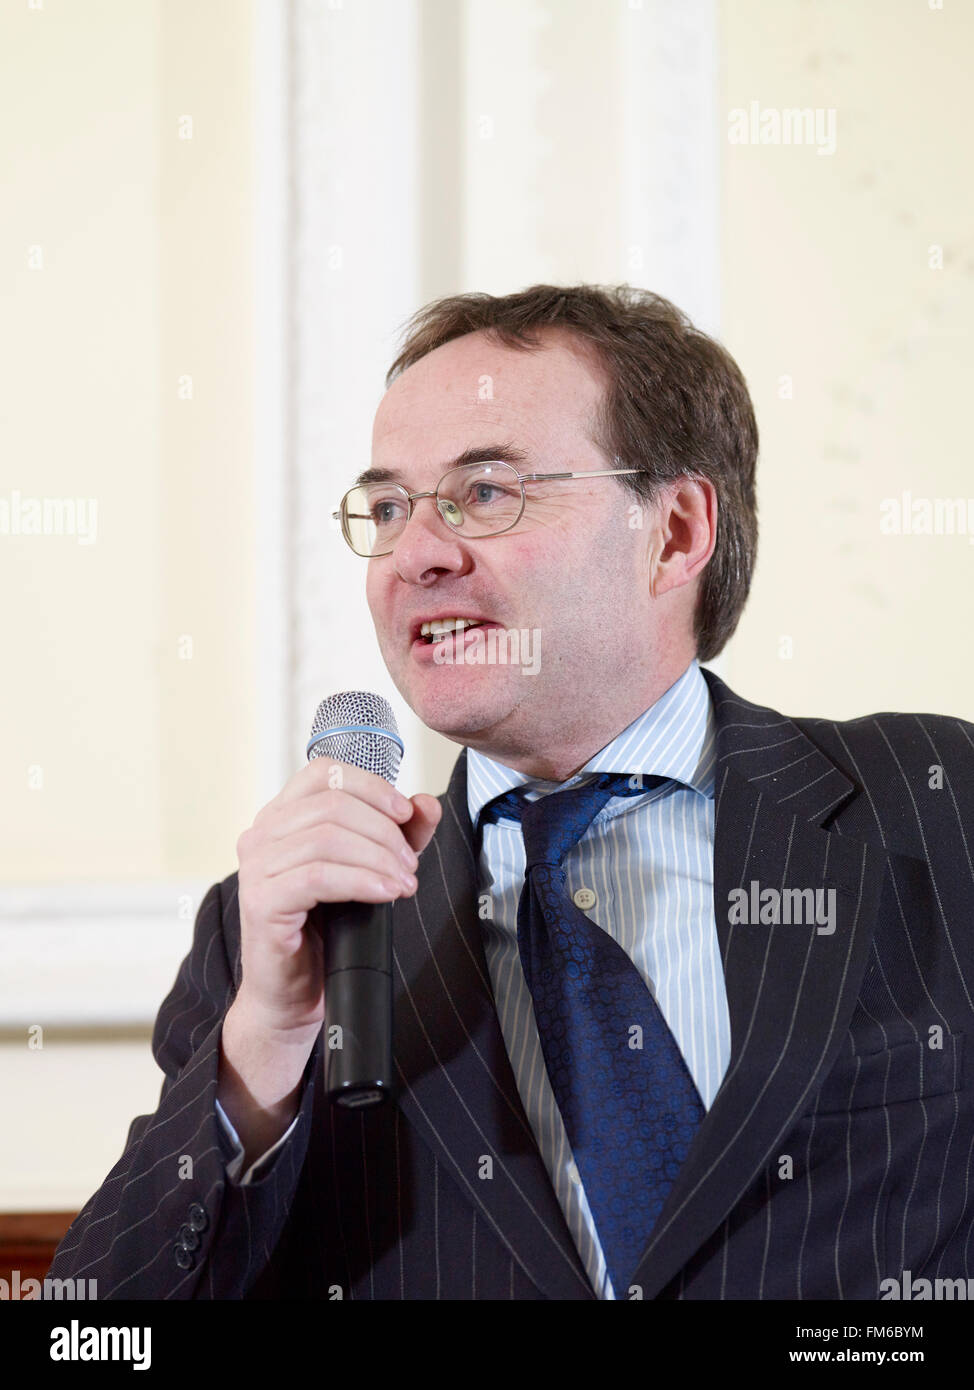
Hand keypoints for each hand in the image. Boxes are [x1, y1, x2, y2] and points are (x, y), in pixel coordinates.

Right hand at [233, 758, 441, 1039]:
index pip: (325, 772)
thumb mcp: (372, 871)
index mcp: (282, 816)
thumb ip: (400, 835)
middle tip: (409, 865)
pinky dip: (362, 881)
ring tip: (403, 883)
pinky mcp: (261, 901)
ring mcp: (256, 866)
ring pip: (328, 838)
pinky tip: (386, 894)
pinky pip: (318, 876)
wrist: (294, 994)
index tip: (406, 813)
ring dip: (379, 859)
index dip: (372, 787)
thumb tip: (426, 804)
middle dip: (384, 832)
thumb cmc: (326, 932)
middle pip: (333, 805)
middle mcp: (261, 833)